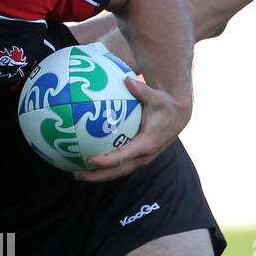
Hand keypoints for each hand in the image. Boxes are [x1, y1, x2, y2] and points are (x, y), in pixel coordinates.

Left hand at [74, 76, 191, 182]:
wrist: (178, 115)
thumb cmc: (165, 104)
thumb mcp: (156, 96)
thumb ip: (142, 90)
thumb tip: (127, 80)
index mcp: (146, 144)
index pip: (123, 156)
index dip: (107, 160)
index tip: (90, 159)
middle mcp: (143, 156)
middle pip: (117, 170)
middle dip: (97, 175)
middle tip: (76, 174)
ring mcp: (141, 159)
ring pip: (118, 172)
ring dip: (98, 175)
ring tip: (77, 173)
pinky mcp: (138, 157)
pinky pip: (119, 165)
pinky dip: (104, 167)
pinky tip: (87, 163)